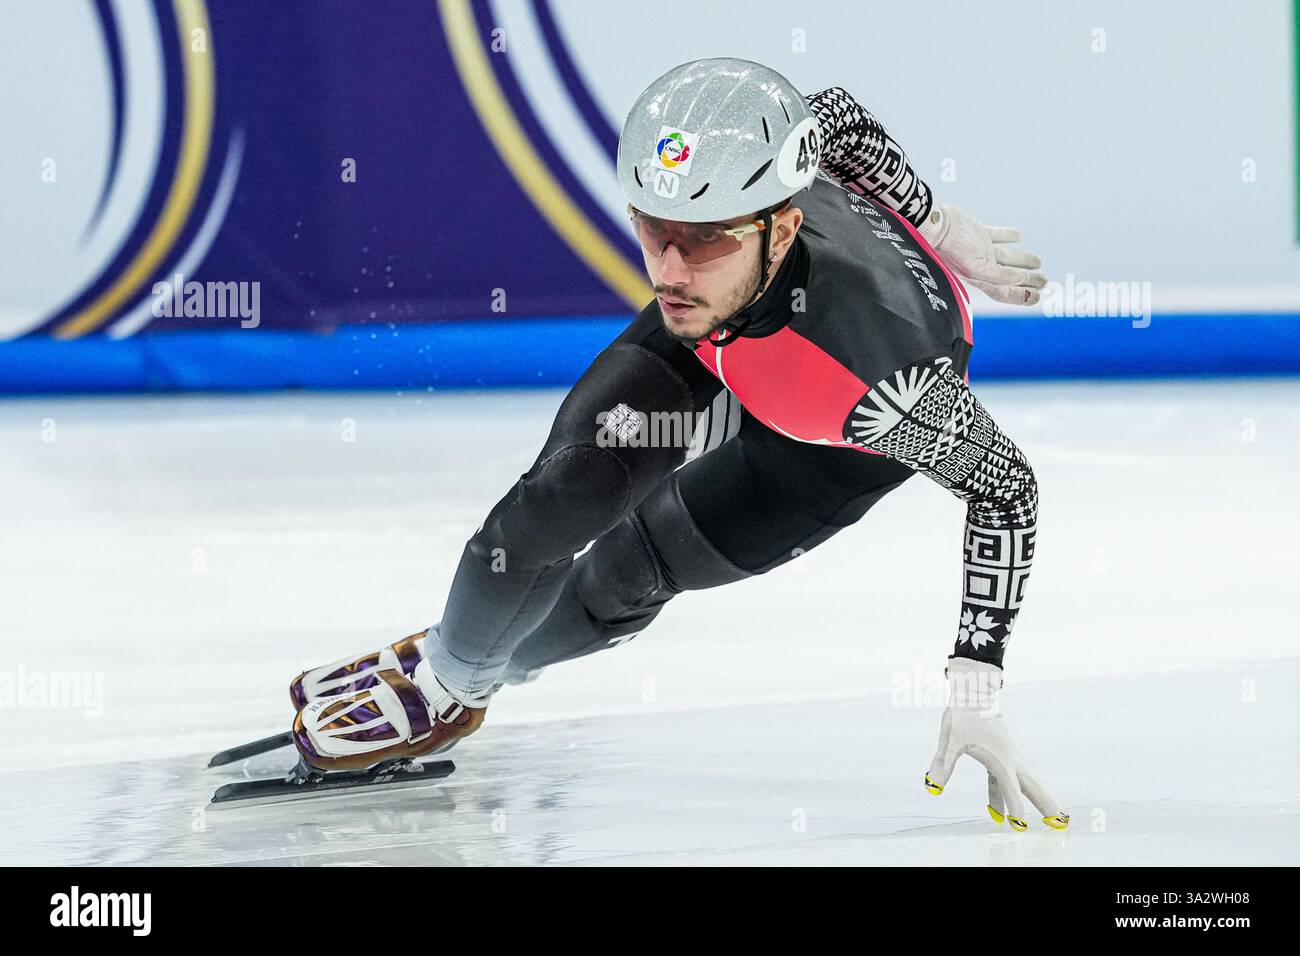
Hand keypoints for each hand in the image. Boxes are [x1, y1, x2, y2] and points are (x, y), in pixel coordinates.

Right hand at [918, 201, 1046, 306]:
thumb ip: (998, 277)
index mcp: (980, 278)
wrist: (937, 225)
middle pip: (1009, 277)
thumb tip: (1018, 280)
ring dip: (1023, 261)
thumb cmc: (950, 249)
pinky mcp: (978, 233)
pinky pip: (998, 235)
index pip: (1004, 292)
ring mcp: (980, 249)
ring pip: (1007, 258)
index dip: (1021, 297)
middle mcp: (981, 266)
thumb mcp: (975, 268)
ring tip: (1037, 263)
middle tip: (1043, 281)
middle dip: (1027, 281)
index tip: (1037, 297)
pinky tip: (1017, 236)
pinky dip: (1009, 236)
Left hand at [923, 657, 1068, 830]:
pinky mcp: (998, 758)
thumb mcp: (950, 740)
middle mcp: (1010, 761)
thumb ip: (943, 765)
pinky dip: (1002, 797)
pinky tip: (996, 815)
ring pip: (1023, 786)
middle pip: (1033, 788)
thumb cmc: (963, 715)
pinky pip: (1002, 783)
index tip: (1021, 829)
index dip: (1016, 810)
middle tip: (1062, 826)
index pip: (1011, 790)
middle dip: (1048, 807)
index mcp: (1001, 759)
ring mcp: (1006, 759)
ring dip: (1034, 803)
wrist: (972, 693)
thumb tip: (932, 788)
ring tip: (1045, 824)